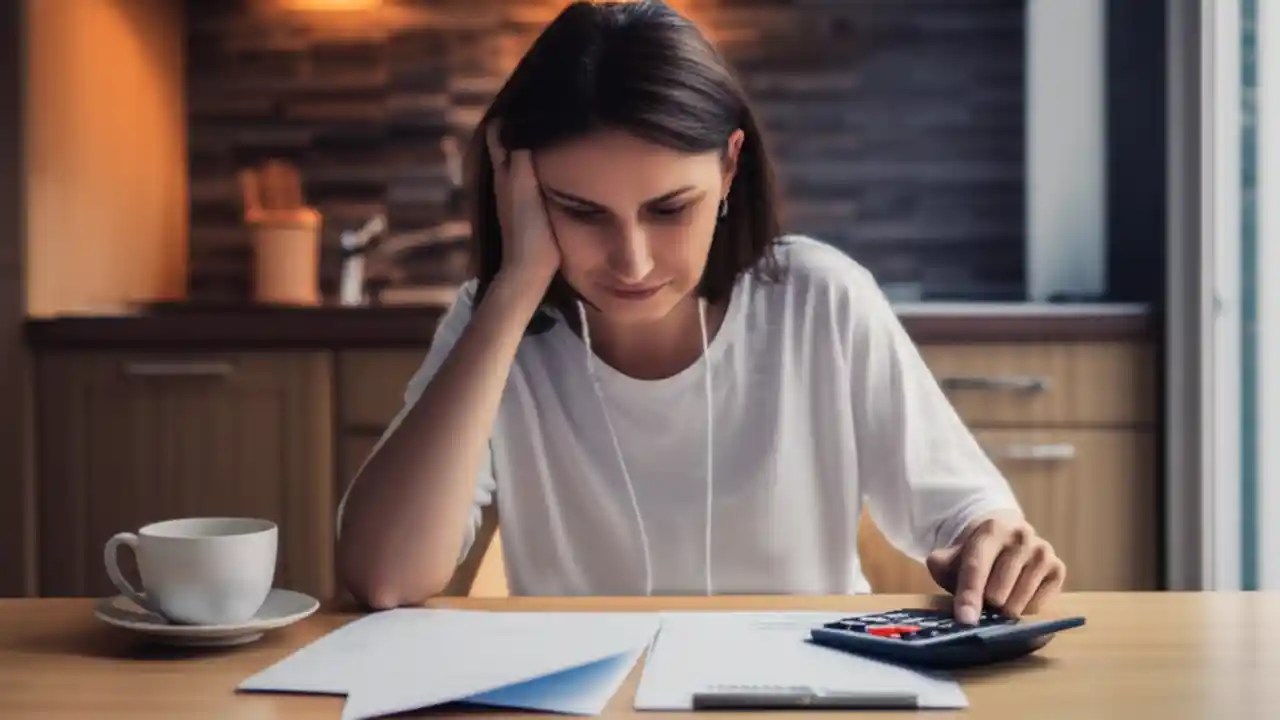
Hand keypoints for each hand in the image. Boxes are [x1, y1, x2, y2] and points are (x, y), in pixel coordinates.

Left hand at [486, 121, 560, 287]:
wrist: (530, 267)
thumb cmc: (528, 225)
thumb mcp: (524, 185)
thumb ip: (521, 156)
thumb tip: (520, 125)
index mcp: (504, 172)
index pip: (497, 135)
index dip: (507, 119)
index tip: (525, 104)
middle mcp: (505, 180)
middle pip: (506, 147)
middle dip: (517, 130)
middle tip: (541, 114)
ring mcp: (515, 196)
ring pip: (517, 162)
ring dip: (528, 147)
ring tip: (549, 134)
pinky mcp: (527, 209)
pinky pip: (528, 177)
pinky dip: (535, 165)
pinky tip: (552, 165)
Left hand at [926, 511, 1065, 624]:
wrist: (1007, 540)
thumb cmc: (975, 556)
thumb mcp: (952, 557)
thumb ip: (941, 565)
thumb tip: (942, 573)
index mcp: (992, 529)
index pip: (977, 567)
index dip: (969, 596)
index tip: (965, 620)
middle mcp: (1022, 536)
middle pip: (998, 592)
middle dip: (985, 604)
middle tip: (982, 599)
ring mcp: (1043, 551)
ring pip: (1017, 603)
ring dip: (1003, 610)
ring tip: (998, 596)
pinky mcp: (1058, 569)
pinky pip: (1036, 607)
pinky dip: (1022, 610)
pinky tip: (1017, 594)